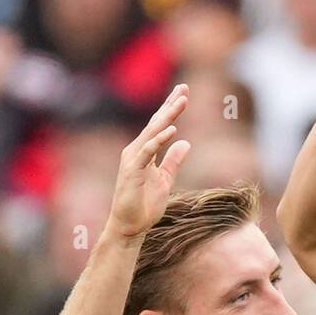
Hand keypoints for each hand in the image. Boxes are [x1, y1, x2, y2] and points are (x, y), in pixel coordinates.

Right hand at [105, 83, 191, 241]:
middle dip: (170, 105)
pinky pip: (147, 151)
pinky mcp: (132, 170)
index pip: (160, 126)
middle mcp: (137, 150)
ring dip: (168, 116)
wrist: (130, 226)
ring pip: (152, 132)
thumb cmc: (145, 205)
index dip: (171, 109)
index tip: (184, 93)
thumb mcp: (165, 180)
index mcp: (145, 151)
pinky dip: (159, 140)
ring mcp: (133, 159)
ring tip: (182, 102)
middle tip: (184, 88)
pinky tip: (171, 130)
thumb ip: (173, 161)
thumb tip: (185, 143)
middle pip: (156, 123)